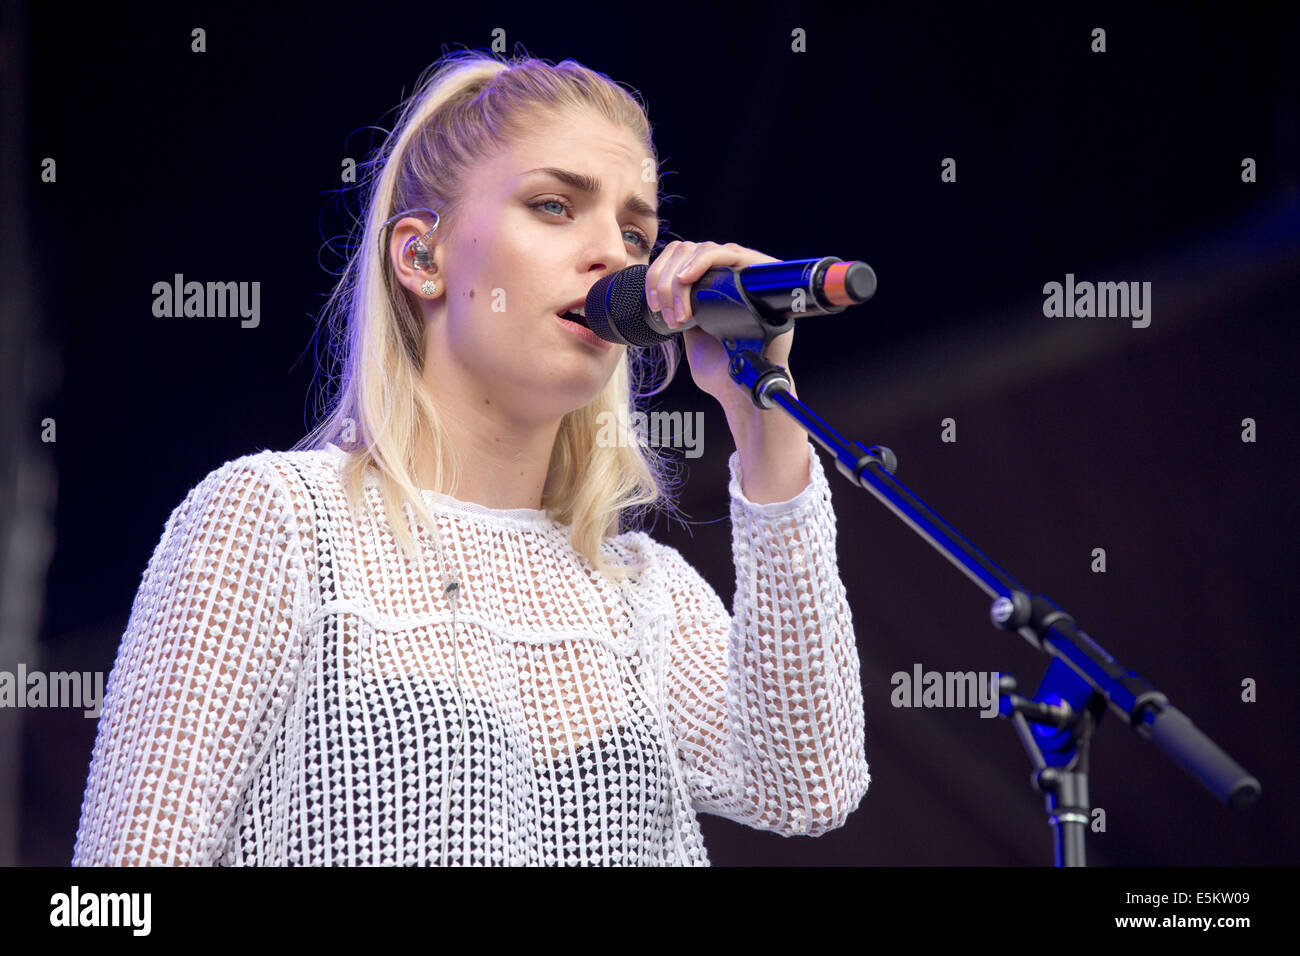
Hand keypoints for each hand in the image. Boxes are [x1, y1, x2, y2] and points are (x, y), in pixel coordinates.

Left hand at [645, 240, 795, 408]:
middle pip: (688, 250)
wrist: (740, 388)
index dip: (659, 273)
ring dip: (680, 277)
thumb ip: (683, 310)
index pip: (681, 257)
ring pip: (704, 250)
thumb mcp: (692, 332)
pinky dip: (702, 262)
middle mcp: (731, 275)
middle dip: (665, 279)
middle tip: (662, 310)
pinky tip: (686, 278)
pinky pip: (728, 253)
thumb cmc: (719, 368)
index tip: (652, 304)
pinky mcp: (761, 273)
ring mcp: (746, 272)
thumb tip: (663, 292)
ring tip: (677, 310)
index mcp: (715, 286)